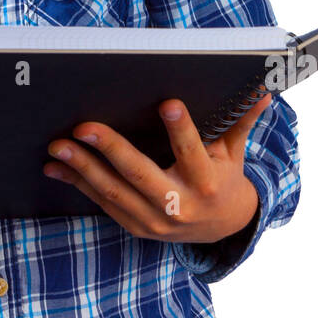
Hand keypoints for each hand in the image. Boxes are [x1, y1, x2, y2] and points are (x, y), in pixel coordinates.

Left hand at [42, 88, 271, 242]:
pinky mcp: (135, 227)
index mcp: (206, 181)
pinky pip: (103, 203)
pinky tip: (55, 168)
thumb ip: (240, 120)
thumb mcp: (234, 151)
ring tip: (58, 147)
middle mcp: (179, 204)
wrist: (221, 229)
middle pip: (140, 175)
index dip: (181, 129)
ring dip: (82, 169)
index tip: (167, 103)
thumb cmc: (224, 177)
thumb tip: (262, 88)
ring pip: (113, 192)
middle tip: (83, 126)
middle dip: (110, 150)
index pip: (192, 152)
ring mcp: (154, 221)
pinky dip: (78, 184)